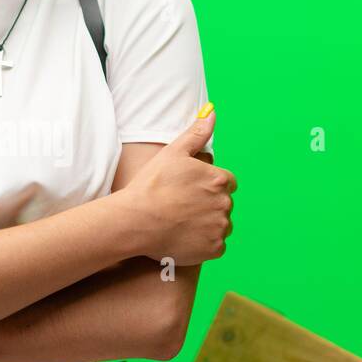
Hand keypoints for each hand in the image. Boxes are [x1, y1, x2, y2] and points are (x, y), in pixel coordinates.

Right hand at [121, 110, 236, 264]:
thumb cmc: (151, 185)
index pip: (226, 183)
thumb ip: (197, 133)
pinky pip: (215, 246)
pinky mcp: (213, 249)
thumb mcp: (173, 153)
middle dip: (207, 205)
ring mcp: (220, 228)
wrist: (136, 221)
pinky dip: (203, 243)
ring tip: (181, 223)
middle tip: (181, 207)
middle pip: (223, 204)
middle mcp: (224, 204)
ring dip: (206, 224)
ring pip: (219, 225)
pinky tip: (184, 237)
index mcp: (218, 180)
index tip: (189, 192)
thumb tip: (212, 112)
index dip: (207, 186)